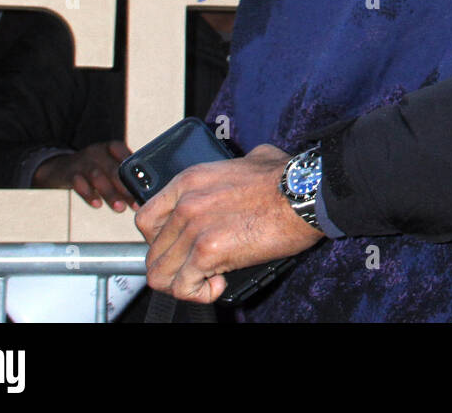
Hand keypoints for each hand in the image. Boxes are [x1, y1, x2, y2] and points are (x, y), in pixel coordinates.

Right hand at [33, 140, 135, 210]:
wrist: (62, 167)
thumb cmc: (95, 167)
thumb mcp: (109, 163)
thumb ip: (125, 172)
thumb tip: (145, 190)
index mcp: (111, 147)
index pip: (126, 156)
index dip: (136, 172)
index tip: (145, 188)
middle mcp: (97, 151)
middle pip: (113, 169)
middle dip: (125, 188)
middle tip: (135, 203)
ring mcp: (82, 162)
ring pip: (97, 177)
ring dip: (110, 194)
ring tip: (120, 208)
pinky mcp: (69, 173)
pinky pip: (79, 183)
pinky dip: (89, 194)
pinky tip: (97, 204)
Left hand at [135, 144, 323, 303]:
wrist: (305, 192)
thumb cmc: (287, 175)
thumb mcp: (251, 159)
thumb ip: (234, 167)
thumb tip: (245, 167)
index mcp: (189, 181)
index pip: (146, 219)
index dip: (160, 239)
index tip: (179, 247)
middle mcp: (184, 204)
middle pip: (152, 251)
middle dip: (174, 265)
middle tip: (199, 268)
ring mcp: (193, 229)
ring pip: (160, 274)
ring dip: (182, 282)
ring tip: (207, 279)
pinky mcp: (208, 252)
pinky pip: (183, 287)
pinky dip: (199, 293)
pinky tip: (219, 284)